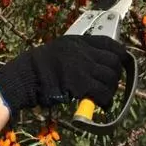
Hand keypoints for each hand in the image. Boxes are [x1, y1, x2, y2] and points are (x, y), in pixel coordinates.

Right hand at [0, 35, 128, 113]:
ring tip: (105, 95)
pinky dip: (105, 100)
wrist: (25, 76)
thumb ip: (77, 53)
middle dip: (116, 74)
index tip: (120, 62)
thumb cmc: (38, 67)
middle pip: (114, 61)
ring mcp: (83, 66)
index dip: (119, 53)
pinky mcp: (81, 83)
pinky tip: (102, 104)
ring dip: (111, 88)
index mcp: (77, 41)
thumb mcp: (59, 50)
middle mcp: (83, 51)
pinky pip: (103, 92)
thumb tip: (97, 63)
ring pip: (111, 77)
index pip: (109, 42)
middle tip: (109, 83)